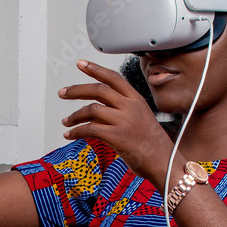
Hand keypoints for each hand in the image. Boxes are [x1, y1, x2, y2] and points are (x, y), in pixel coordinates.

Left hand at [59, 60, 175, 187]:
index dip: (95, 69)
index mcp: (136, 99)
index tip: (80, 63)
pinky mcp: (117, 136)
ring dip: (74, 116)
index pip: (113, 78)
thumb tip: (94, 110)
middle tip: (62, 93)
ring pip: (91, 109)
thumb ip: (121, 110)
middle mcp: (130, 106)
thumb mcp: (140, 118)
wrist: (164, 162)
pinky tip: (69, 135)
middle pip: (98, 90)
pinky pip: (89, 129)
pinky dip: (76, 131)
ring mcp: (124, 121)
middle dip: (76, 90)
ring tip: (66, 121)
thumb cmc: (151, 143)